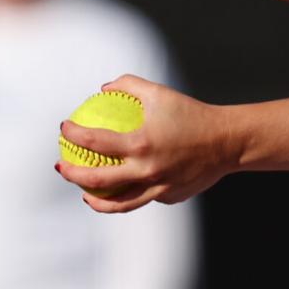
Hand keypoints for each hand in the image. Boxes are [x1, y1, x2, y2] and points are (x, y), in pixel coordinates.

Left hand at [55, 74, 239, 212]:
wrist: (227, 141)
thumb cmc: (192, 113)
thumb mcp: (161, 92)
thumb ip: (130, 85)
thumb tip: (104, 87)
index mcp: (141, 144)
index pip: (94, 141)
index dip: (73, 134)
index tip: (63, 129)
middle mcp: (146, 170)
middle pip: (97, 180)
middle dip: (72, 174)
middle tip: (61, 167)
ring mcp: (157, 188)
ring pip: (118, 204)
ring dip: (96, 201)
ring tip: (85, 195)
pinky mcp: (169, 197)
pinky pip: (145, 196)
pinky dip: (132, 192)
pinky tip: (125, 187)